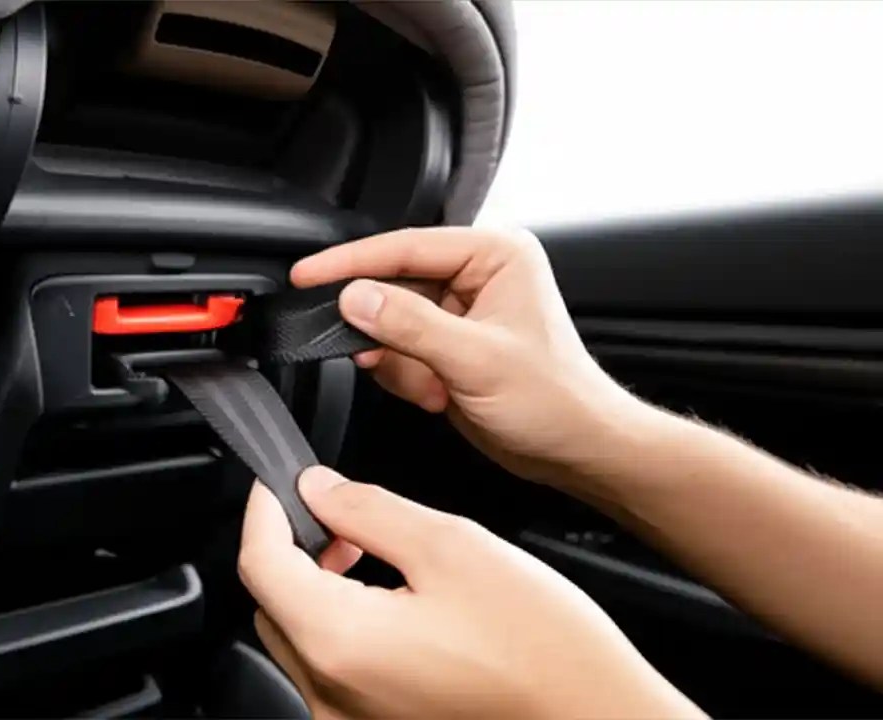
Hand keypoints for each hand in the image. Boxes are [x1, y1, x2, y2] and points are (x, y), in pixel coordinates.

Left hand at [239, 467, 702, 719]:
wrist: (597, 718)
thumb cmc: (544, 647)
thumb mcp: (452, 548)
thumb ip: (368, 510)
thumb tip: (316, 489)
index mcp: (340, 642)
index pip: (259, 562)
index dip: (264, 508)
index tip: (279, 481)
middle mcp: (330, 695)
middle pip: (270, 602)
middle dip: (290, 547)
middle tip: (335, 514)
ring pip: (296, 637)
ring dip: (312, 588)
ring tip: (363, 554)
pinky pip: (329, 671)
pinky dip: (337, 627)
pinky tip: (382, 603)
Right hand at [292, 227, 649, 488]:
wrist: (575, 449)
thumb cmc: (556, 400)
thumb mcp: (475, 359)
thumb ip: (409, 324)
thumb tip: (356, 297)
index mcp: (495, 255)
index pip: (406, 246)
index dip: (351, 262)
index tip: (308, 274)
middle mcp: (477, 275)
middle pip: (392, 284)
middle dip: (382, 329)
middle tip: (368, 350)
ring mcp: (459, 312)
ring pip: (388, 323)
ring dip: (401, 363)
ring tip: (435, 386)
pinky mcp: (447, 346)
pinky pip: (397, 351)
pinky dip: (407, 378)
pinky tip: (437, 394)